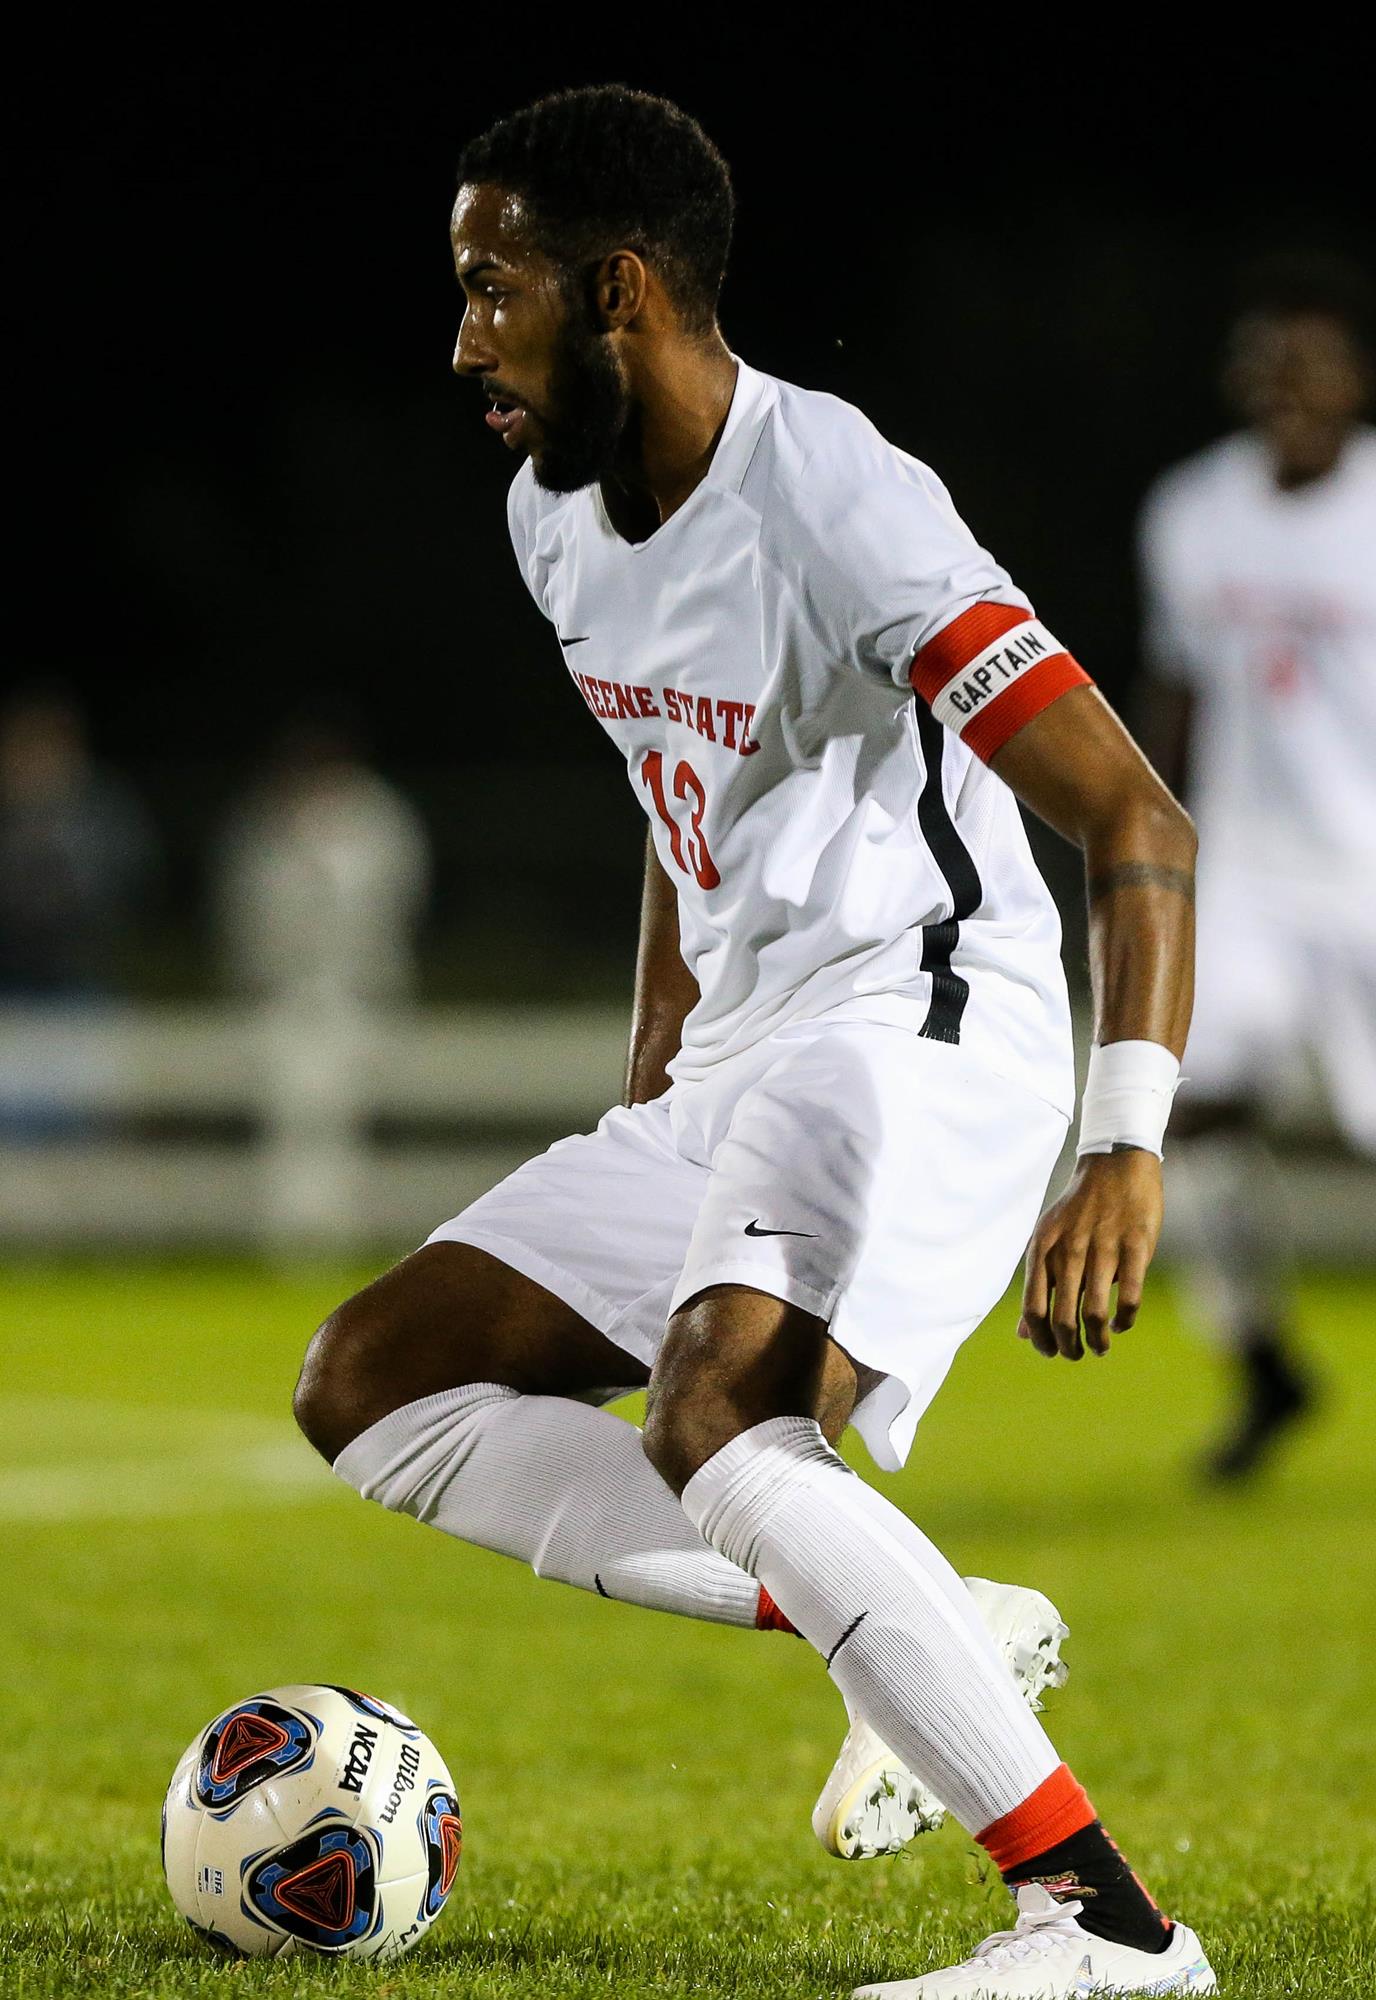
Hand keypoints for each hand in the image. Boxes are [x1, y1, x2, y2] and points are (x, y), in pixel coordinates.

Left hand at [1017, 1150, 1162, 1359]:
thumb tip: (1023, 1334)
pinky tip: (1122, 1324)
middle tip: (1077, 1355)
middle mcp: (1069, 1250)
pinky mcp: (1136, 1245)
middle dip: (1069, 1348)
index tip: (1051, 1352)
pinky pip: (1129, 1296)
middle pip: (1063, 1318)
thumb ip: (1038, 1286)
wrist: (1115, 1163)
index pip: (1033, 1309)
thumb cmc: (1078, 1210)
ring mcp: (1103, 1247)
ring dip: (1098, 1341)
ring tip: (1101, 1347)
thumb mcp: (1048, 1240)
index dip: (1041, 1339)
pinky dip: (1125, 1320)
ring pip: (1095, 1313)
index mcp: (1042, 1248)